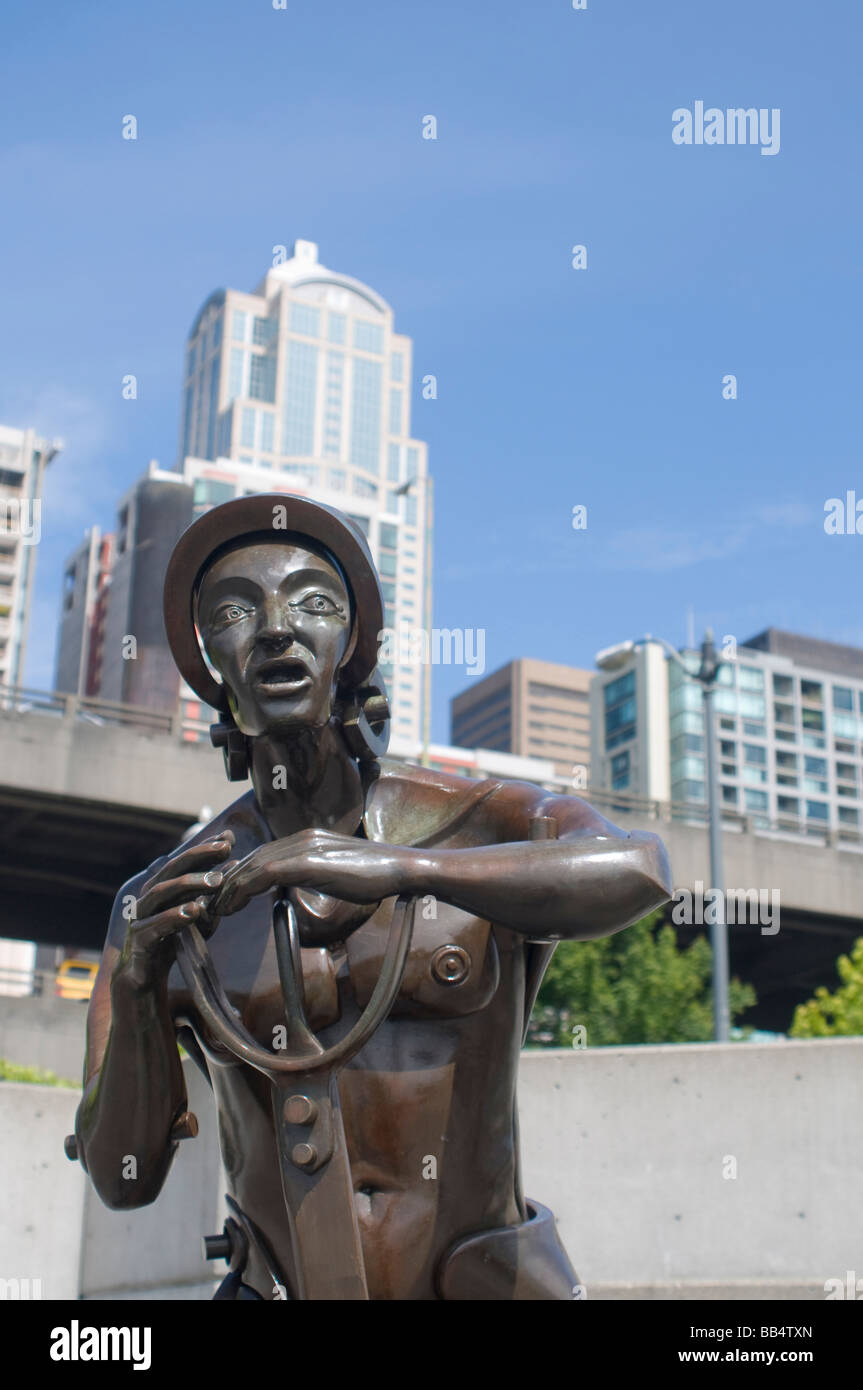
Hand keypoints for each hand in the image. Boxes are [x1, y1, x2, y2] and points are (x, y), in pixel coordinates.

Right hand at [115, 830, 237, 981]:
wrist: (144, 979)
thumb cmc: (173, 942)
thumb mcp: (200, 917)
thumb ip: (214, 894)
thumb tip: (236, 863)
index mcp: (162, 888)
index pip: (183, 861)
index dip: (204, 847)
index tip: (229, 837)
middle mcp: (148, 897)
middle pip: (172, 869)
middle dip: (199, 856)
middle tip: (225, 849)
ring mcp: (139, 917)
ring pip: (161, 892)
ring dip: (189, 883)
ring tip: (216, 881)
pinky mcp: (137, 941)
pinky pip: (153, 925)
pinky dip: (173, 916)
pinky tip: (194, 911)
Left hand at [210, 829, 421, 917]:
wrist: (400, 868)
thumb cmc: (376, 877)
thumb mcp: (336, 876)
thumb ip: (313, 877)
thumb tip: (296, 891)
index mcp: (306, 839)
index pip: (262, 855)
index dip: (239, 875)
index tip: (224, 897)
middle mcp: (300, 838)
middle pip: (251, 858)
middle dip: (226, 882)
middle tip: (208, 906)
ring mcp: (304, 847)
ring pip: (252, 866)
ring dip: (228, 889)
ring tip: (213, 910)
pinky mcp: (308, 862)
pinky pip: (264, 874)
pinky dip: (243, 890)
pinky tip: (232, 906)